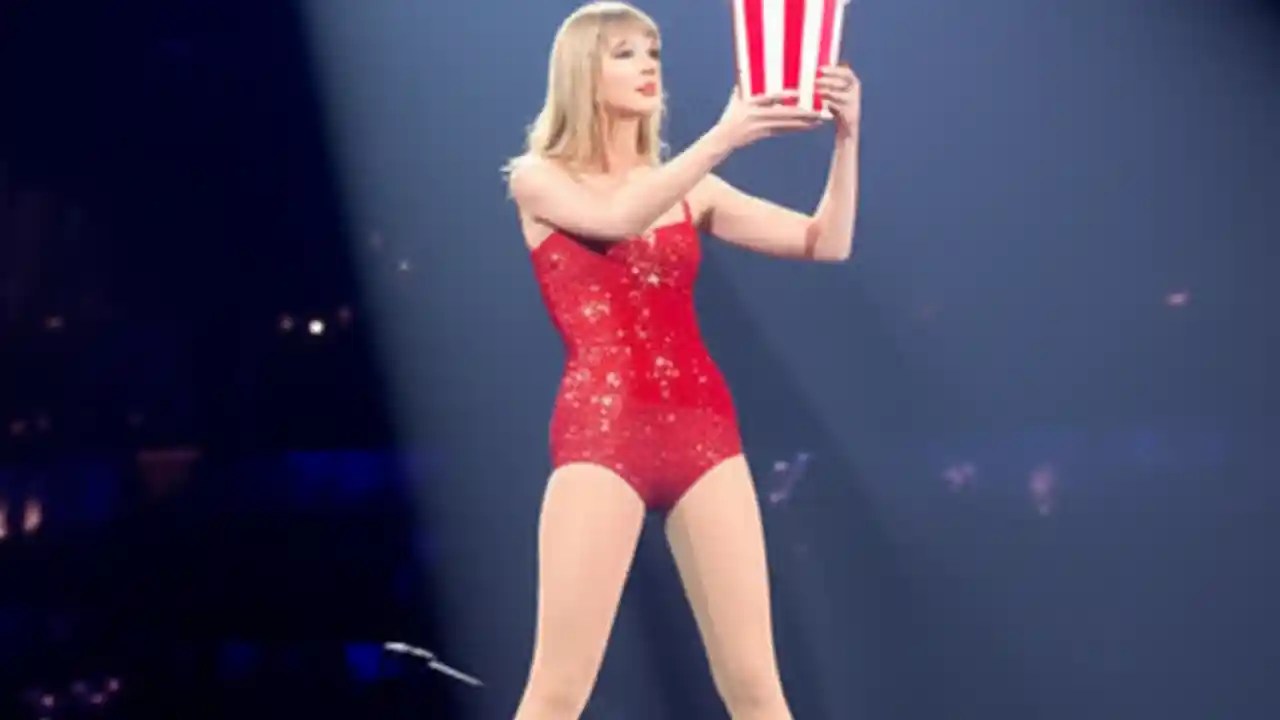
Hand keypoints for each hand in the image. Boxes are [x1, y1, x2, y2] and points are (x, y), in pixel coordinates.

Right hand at [711, 87, 827, 151]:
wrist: (725, 137)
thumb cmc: (730, 114)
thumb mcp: (736, 98)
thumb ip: (744, 83)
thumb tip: (748, 64)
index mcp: (750, 104)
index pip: (768, 99)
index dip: (783, 97)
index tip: (798, 94)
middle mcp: (758, 116)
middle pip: (784, 115)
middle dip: (802, 113)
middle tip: (818, 110)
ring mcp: (763, 126)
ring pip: (788, 125)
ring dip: (804, 123)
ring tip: (820, 119)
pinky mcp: (766, 133)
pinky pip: (785, 131)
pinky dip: (797, 128)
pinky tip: (809, 126)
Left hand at [817, 62, 860, 136]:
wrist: (847, 125)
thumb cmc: (837, 105)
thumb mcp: (835, 91)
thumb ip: (829, 81)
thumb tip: (814, 71)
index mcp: (853, 81)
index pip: (845, 72)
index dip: (833, 70)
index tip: (820, 69)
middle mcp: (855, 89)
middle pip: (840, 82)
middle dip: (827, 81)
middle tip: (815, 81)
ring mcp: (853, 101)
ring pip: (837, 94)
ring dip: (825, 93)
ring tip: (816, 92)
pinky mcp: (848, 112)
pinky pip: (836, 106)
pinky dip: (826, 104)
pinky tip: (819, 103)